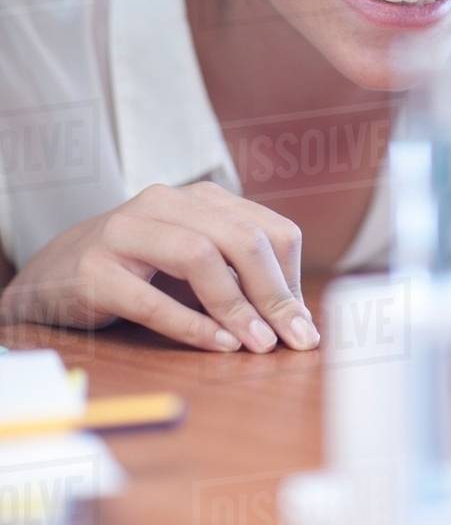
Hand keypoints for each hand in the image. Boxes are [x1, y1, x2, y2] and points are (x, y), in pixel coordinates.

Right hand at [0, 181, 318, 353]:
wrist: (54, 272)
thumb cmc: (139, 269)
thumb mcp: (195, 261)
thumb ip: (239, 277)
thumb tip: (297, 317)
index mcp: (201, 199)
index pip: (268, 229)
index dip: (291, 278)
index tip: (302, 323)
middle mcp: (167, 203)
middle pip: (240, 239)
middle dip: (275, 293)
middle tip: (295, 339)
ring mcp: (128, 232)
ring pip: (199, 257)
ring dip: (237, 306)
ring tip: (258, 345)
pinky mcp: (95, 270)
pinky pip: (150, 298)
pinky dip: (190, 324)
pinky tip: (217, 345)